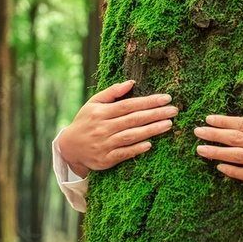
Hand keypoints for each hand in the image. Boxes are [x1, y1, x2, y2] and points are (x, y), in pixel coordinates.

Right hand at [54, 80, 177, 177]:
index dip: (148, 101)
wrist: (69, 147)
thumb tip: (131, 82)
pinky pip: (124, 153)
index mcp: (101, 112)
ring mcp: (104, 144)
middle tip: (173, 110)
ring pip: (131, 136)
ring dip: (151, 130)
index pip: (129, 105)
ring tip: (168, 124)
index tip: (166, 98)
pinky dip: (137, 149)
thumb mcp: (93, 103)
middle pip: (133, 119)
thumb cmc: (86, 121)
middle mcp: (103, 127)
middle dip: (155, 114)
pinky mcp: (106, 159)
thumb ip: (112, 92)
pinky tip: (150, 144)